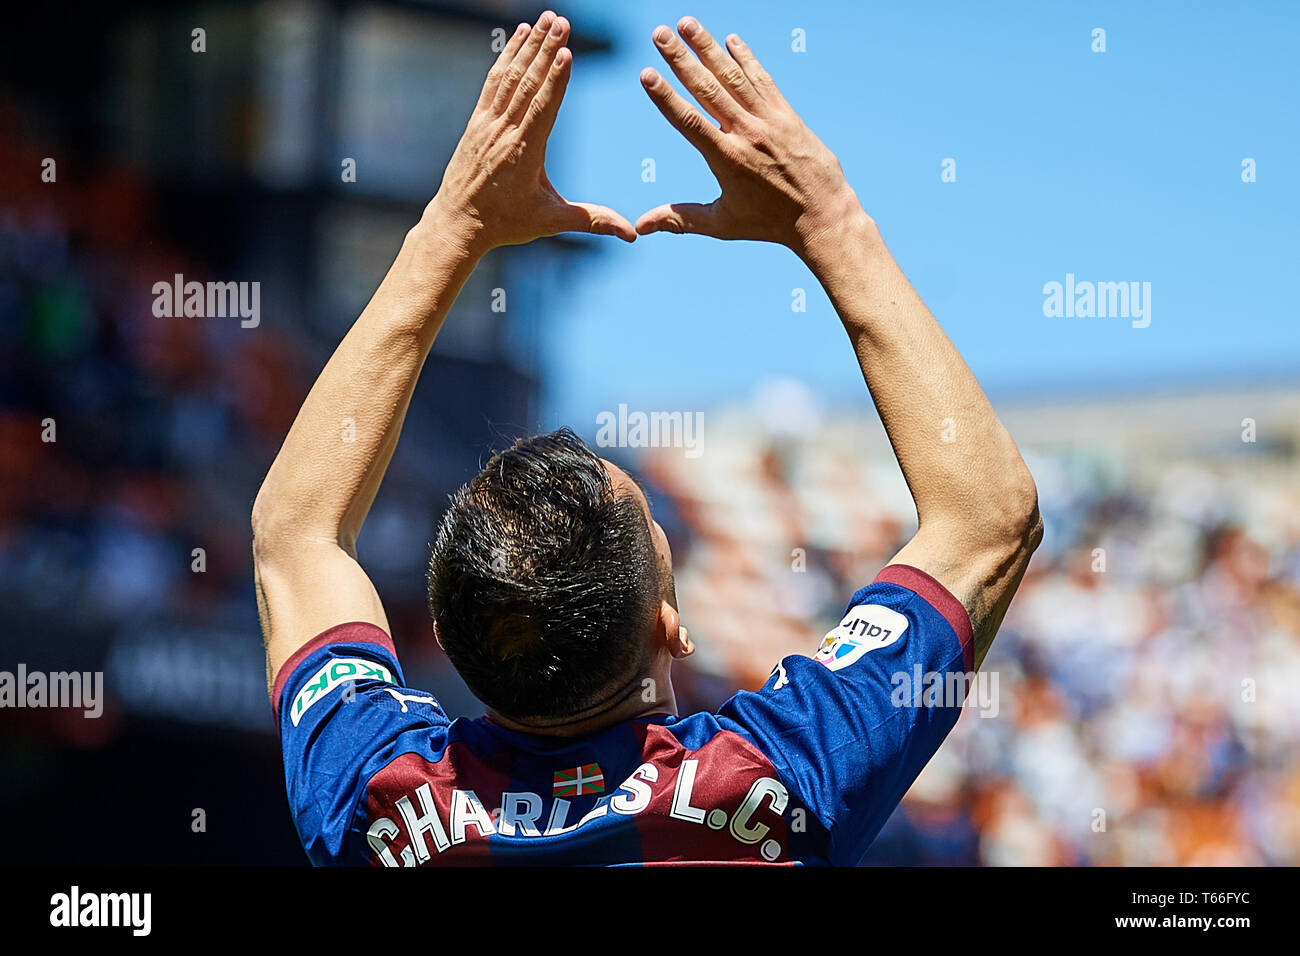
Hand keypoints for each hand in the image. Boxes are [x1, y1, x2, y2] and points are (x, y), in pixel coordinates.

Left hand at [428, 11, 634, 253]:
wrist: (458, 222)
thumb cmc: (506, 223)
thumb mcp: (551, 222)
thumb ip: (592, 221)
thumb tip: (631, 234)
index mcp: (524, 153)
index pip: (542, 109)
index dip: (554, 80)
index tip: (565, 51)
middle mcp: (503, 132)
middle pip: (527, 83)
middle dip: (545, 50)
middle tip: (561, 21)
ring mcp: (487, 123)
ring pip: (510, 76)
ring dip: (528, 45)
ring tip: (546, 19)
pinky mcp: (477, 120)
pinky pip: (494, 81)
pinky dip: (507, 56)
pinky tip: (518, 35)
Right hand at [636, 17, 865, 257]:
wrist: (823, 216)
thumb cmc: (768, 224)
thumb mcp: (722, 224)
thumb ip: (680, 219)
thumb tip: (640, 226)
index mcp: (727, 159)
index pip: (689, 121)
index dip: (666, 96)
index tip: (646, 73)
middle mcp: (747, 134)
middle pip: (708, 89)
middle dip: (681, 58)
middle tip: (659, 32)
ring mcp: (769, 121)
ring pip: (735, 77)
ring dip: (709, 48)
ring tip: (688, 23)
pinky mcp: (787, 116)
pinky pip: (764, 81)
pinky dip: (747, 59)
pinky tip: (731, 40)